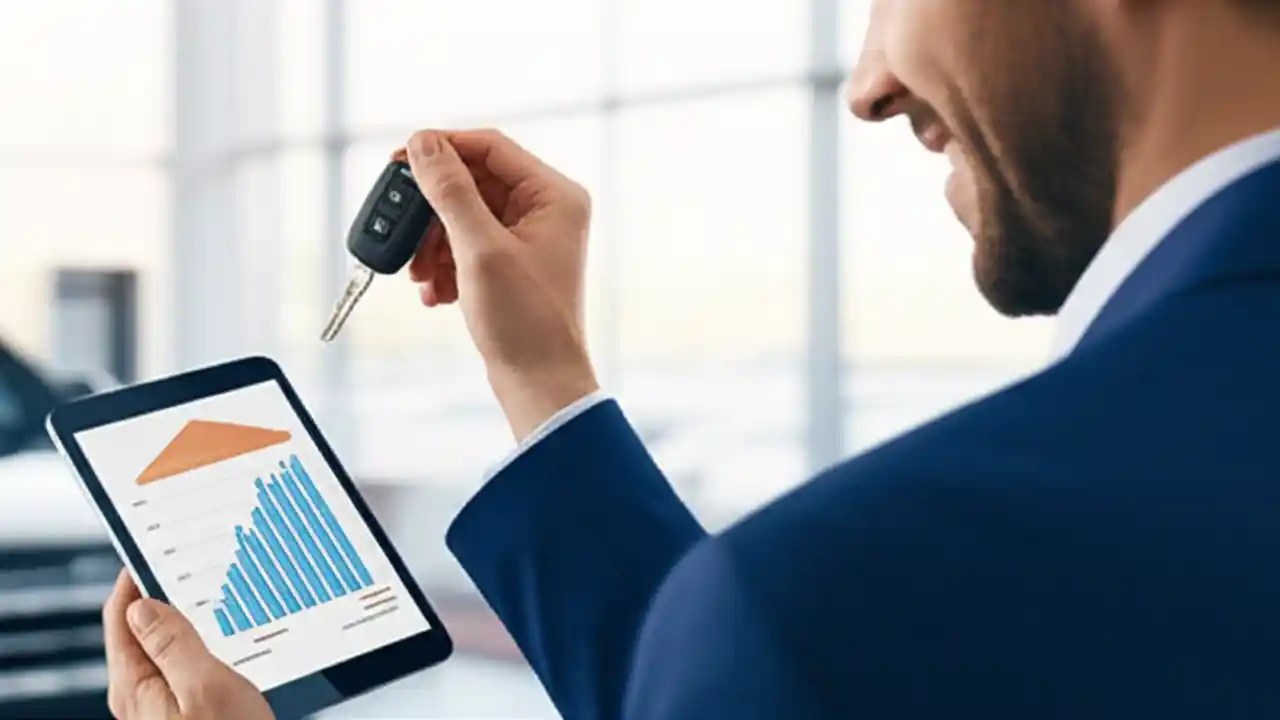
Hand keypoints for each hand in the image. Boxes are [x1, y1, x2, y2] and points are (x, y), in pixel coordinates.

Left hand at [102, 570, 272, 719]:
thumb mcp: (206, 687)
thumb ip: (174, 645)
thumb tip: (144, 608)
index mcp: (135, 687)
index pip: (121, 618)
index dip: (136, 580)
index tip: (158, 552)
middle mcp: (142, 696)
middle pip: (143, 632)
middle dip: (167, 599)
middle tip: (195, 569)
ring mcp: (163, 704)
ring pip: (169, 649)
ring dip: (190, 624)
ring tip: (217, 600)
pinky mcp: (187, 710)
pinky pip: (187, 667)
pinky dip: (203, 646)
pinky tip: (228, 641)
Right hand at [394, 130, 599, 439]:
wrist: (540, 384)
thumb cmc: (524, 322)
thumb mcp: (479, 250)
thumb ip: (450, 191)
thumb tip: (424, 142)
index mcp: (555, 196)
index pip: (490, 147)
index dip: (441, 149)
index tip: (399, 159)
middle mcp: (548, 210)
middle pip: (473, 183)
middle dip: (432, 211)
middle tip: (402, 229)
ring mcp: (531, 238)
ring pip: (464, 216)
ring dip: (433, 243)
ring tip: (420, 275)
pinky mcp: (513, 264)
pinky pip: (468, 244)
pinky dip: (444, 263)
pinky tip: (434, 291)